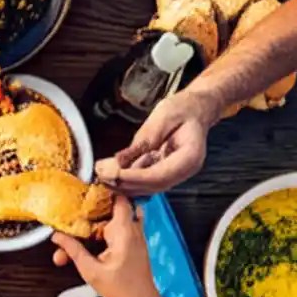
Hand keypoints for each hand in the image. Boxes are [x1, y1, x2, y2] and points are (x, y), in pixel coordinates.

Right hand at [52, 197, 160, 296]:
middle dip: (92, 213)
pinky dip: (105, 230)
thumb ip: (73, 250)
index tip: (85, 193)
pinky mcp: (135, 243)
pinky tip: (92, 240)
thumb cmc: (120, 289)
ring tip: (82, 227)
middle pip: (112, 209)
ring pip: (115, 218)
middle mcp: (133, 229)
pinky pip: (120, 228)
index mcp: (124, 232)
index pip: (118, 199)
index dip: (102, 192)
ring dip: (99, 221)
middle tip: (75, 215)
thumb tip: (56, 235)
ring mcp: (136, 235)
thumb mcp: (91, 270)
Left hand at [94, 87, 221, 195]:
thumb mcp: (164, 117)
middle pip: (152, 186)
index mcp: (190, 157)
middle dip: (124, 183)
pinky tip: (109, 169)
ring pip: (146, 187)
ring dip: (122, 183)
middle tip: (101, 174)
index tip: (113, 174)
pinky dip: (126, 177)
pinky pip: (144, 180)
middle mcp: (184, 171)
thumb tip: (121, 160)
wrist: (195, 109)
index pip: (160, 175)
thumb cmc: (183, 109)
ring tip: (101, 171)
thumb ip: (145, 139)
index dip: (135, 178)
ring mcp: (175, 174)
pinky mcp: (164, 171)